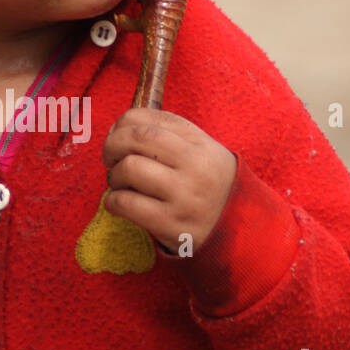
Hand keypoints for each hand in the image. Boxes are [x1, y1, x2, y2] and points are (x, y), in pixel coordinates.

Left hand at [102, 109, 236, 252]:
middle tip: (109, 158)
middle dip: (112, 144)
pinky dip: (113, 201)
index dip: (124, 122)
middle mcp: (195, 165)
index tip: (117, 133)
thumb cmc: (210, 188)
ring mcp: (184, 195)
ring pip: (130, 168)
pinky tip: (117, 203)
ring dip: (114, 176)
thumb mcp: (204, 153)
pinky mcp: (171, 223)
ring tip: (119, 184)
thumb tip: (119, 129)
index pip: (152, 118)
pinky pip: (127, 203)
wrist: (239, 231)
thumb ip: (170, 137)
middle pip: (137, 138)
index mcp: (200, 143)